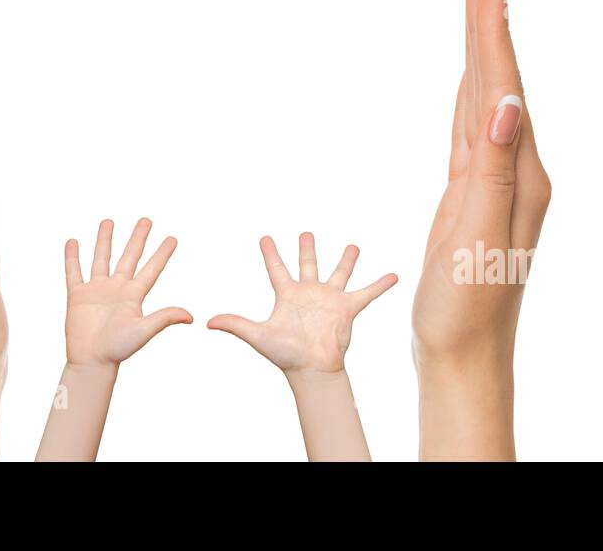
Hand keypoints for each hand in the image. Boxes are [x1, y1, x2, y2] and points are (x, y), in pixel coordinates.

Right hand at [63, 218, 192, 368]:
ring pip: (101, 258)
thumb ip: (164, 318)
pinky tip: (73, 241)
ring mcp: (96, 290)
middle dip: (137, 238)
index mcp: (133, 295)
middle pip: (129, 256)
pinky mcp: (77, 296)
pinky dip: (72, 257)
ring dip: (104, 240)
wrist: (91, 361)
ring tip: (108, 221)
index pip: (151, 269)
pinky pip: (74, 272)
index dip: (162, 253)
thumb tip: (191, 316)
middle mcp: (116, 289)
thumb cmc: (118, 349)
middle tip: (146, 220)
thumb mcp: (144, 330)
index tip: (173, 238)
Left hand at [209, 233, 396, 374]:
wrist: (312, 369)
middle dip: (306, 248)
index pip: (276, 268)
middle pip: (307, 264)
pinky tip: (394, 275)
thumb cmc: (285, 354)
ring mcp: (329, 299)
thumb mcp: (258, 335)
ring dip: (346, 260)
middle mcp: (309, 293)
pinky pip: (367, 293)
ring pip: (339, 273)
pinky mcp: (347, 308)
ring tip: (353, 246)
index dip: (270, 253)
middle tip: (306, 233)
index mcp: (287, 295)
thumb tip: (208, 322)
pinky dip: (380, 285)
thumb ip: (236, 324)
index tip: (264, 237)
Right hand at [412, 0, 549, 368]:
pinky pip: (470, 129)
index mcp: (522, 174)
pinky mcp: (473, 195)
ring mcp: (496, 182)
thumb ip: (494, 171)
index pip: (504, 88)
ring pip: (486, 100)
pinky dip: (469, 93)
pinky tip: (471, 80)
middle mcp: (516, 169)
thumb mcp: (477, 239)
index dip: (493, 33)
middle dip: (490, 27)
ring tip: (480, 8)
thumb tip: (507, 106)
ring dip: (482, 52)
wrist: (464, 356)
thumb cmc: (467, 307)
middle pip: (499, 83)